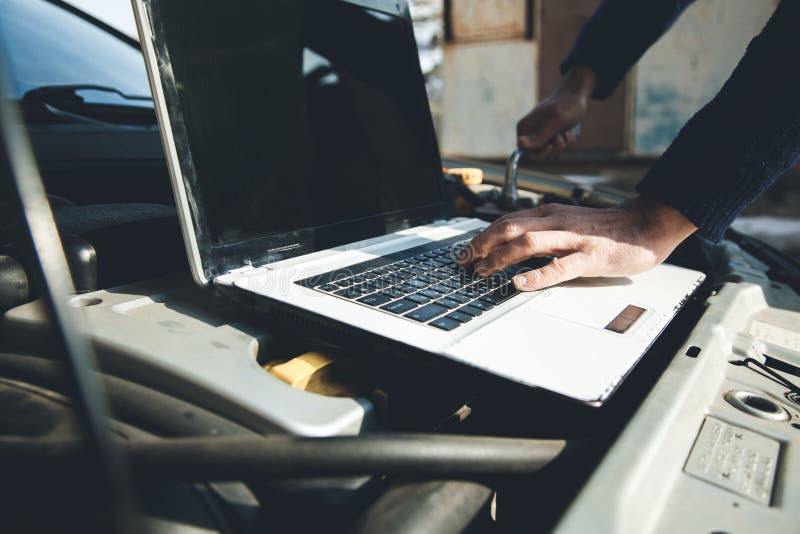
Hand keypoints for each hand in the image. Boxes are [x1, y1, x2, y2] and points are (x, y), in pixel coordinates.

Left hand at [457, 197, 696, 290]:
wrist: (644, 226)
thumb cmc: (604, 230)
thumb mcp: (566, 223)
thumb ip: (541, 230)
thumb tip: (509, 243)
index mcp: (549, 214)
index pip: (506, 220)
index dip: (481, 236)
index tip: (464, 252)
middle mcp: (556, 221)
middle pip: (509, 228)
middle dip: (482, 245)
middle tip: (464, 262)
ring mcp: (572, 238)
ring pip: (528, 243)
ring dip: (500, 258)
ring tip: (483, 272)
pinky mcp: (589, 257)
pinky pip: (559, 266)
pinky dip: (537, 276)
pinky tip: (520, 283)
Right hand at [517, 66, 596, 157]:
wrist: (577, 95)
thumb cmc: (566, 105)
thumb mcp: (555, 121)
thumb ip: (539, 135)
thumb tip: (520, 144)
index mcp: (524, 128)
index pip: (524, 152)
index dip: (538, 153)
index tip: (550, 145)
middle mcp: (529, 133)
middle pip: (538, 155)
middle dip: (554, 148)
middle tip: (562, 136)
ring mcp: (540, 135)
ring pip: (549, 153)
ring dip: (562, 145)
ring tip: (566, 131)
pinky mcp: (550, 136)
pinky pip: (557, 149)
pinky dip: (566, 143)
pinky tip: (569, 131)